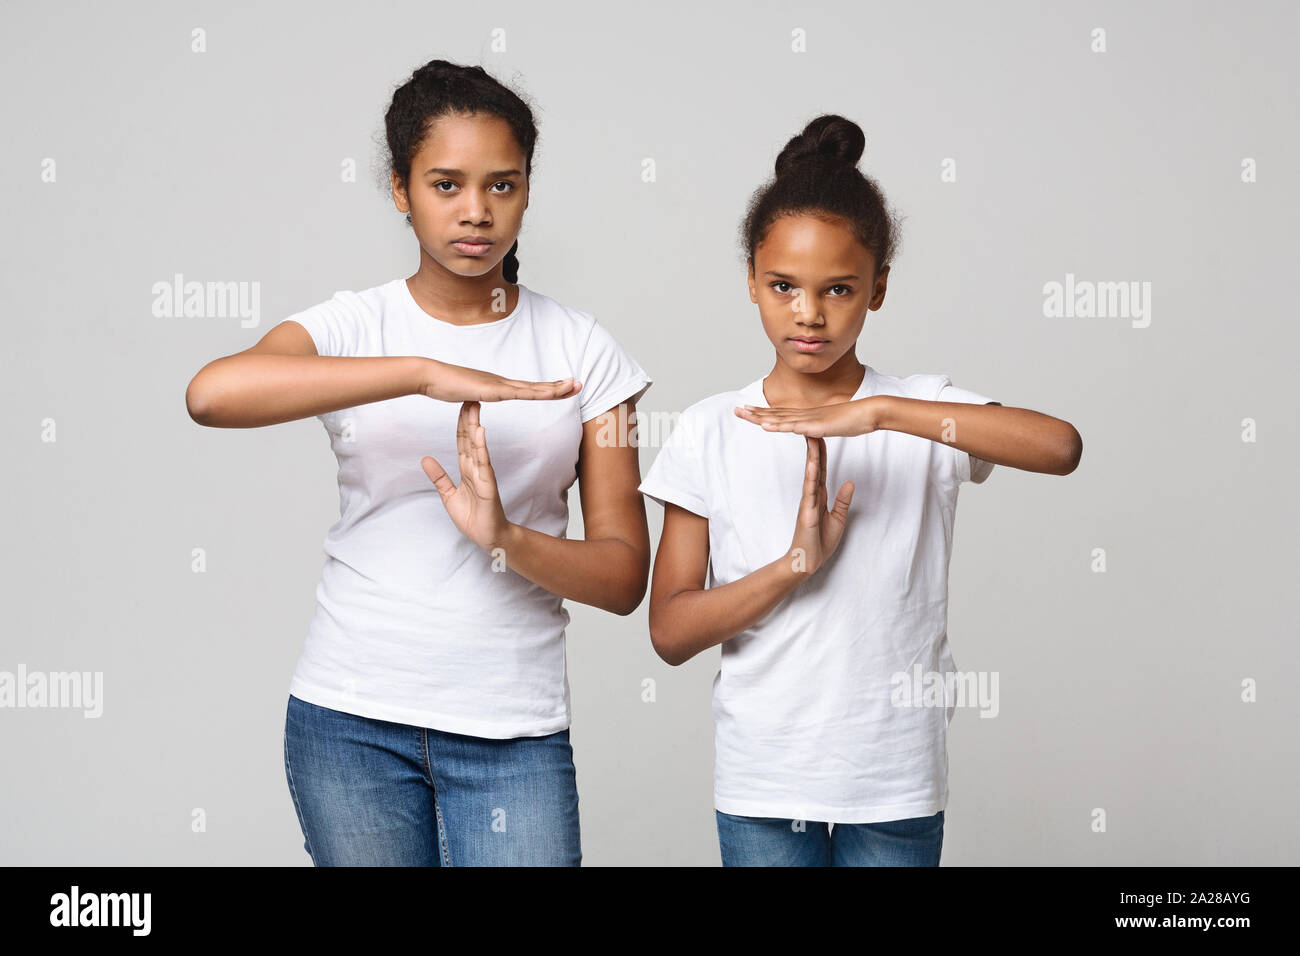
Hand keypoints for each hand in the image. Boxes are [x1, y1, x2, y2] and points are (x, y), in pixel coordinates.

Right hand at [419, 357, 582, 403]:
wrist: (430, 376)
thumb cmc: (444, 385)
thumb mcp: (466, 395)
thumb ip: (475, 397)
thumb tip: (477, 398)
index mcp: (498, 386)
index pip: (528, 388)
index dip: (547, 388)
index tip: (564, 388)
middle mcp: (502, 383)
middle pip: (536, 386)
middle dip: (559, 386)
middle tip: (579, 383)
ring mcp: (497, 385)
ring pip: (532, 388)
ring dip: (554, 388)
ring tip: (573, 386)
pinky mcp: (491, 390)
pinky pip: (518, 393)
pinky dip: (535, 392)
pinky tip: (549, 393)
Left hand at [420, 402, 514, 552]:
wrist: (488, 537)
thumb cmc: (472, 518)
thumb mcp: (448, 495)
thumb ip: (439, 477)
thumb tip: (425, 459)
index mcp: (467, 470)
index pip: (463, 442)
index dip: (460, 424)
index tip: (460, 405)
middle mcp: (476, 468)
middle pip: (471, 439)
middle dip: (469, 418)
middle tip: (469, 396)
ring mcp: (483, 475)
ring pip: (478, 446)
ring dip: (475, 427)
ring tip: (475, 408)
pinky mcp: (488, 485)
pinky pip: (484, 463)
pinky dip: (482, 447)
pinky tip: (481, 433)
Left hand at [734, 396, 880, 436]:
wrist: (869, 413)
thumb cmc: (854, 419)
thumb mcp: (832, 426)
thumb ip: (820, 428)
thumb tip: (812, 430)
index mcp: (808, 417)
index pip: (781, 415)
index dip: (764, 413)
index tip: (749, 411)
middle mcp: (805, 415)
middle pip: (775, 414)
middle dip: (755, 412)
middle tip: (736, 409)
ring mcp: (809, 420)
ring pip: (780, 418)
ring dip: (760, 416)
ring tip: (743, 413)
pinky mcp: (816, 426)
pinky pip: (793, 427)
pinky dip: (778, 426)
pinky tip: (765, 426)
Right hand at [787, 436, 853, 576]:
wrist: (806, 562)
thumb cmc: (819, 542)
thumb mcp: (838, 519)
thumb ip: (843, 501)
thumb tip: (850, 482)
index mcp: (819, 496)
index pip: (821, 470)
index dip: (822, 453)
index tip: (822, 435)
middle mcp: (811, 496)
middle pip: (814, 467)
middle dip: (815, 447)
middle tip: (813, 426)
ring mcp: (807, 503)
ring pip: (810, 476)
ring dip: (811, 457)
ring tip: (812, 439)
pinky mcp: (806, 513)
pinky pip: (809, 493)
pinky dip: (810, 478)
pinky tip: (811, 466)